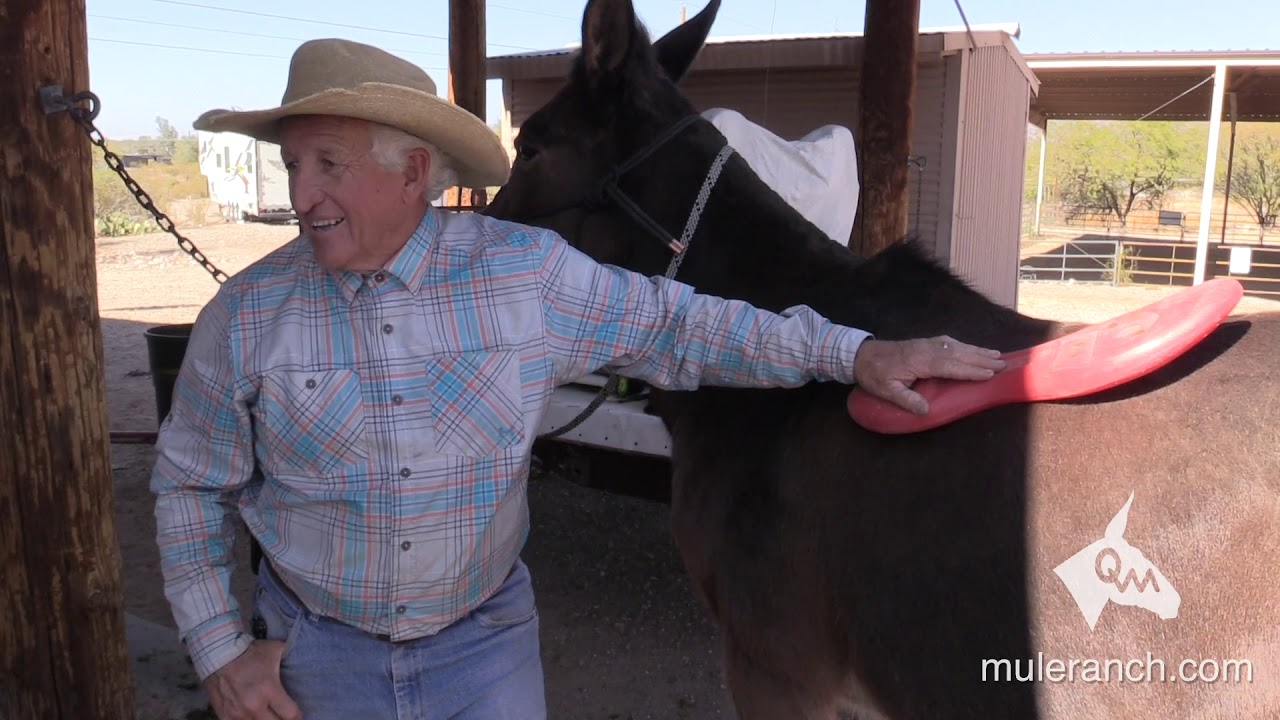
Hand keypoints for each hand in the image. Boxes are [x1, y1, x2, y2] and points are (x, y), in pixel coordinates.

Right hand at [204, 640, 301, 719]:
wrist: (218, 653)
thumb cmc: (249, 652)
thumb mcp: (275, 650)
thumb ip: (290, 658)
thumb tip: (305, 660)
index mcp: (269, 689)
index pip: (291, 715)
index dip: (298, 716)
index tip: (298, 714)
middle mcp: (254, 705)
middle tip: (283, 715)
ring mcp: (237, 713)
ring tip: (269, 716)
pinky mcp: (224, 715)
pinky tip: (253, 717)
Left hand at [853, 335, 1005, 414]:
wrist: (862, 354)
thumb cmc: (874, 374)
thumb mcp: (886, 391)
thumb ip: (906, 399)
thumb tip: (925, 410)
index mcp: (919, 362)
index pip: (950, 366)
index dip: (969, 370)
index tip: (988, 373)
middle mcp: (926, 349)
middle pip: (958, 354)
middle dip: (981, 358)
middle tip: (1003, 363)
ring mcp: (926, 344)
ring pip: (956, 346)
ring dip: (976, 350)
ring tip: (997, 355)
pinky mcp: (925, 343)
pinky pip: (949, 343)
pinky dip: (964, 345)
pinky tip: (973, 349)